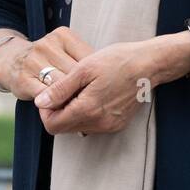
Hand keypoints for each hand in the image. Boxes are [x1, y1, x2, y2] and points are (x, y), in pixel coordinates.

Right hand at [0, 26, 94, 101]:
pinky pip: (45, 96)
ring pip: (60, 86)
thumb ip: (82, 60)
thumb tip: (108, 77)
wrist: (10, 61)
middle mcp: (47, 45)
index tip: (101, 90)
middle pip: (75, 73)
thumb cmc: (47, 60)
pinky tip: (61, 109)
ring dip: (70, 99)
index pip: (87, 58)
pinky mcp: (22, 78)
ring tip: (80, 108)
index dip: (94, 77)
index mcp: (63, 35)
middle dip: (84, 89)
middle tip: (94, 103)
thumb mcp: (65, 51)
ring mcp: (33, 60)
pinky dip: (54, 105)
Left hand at [34, 40, 161, 135]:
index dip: (45, 111)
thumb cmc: (117, 61)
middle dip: (58, 111)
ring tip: (80, 89)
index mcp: (88, 109)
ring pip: (78, 127)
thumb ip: (60, 89)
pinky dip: (86, 113)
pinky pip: (92, 125)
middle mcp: (99, 123)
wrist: (149, 65)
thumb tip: (40, 102)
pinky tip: (93, 94)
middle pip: (64, 128)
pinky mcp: (118, 124)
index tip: (50, 93)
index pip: (52, 125)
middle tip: (64, 89)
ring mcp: (110, 126)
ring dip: (72, 112)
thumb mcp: (84, 69)